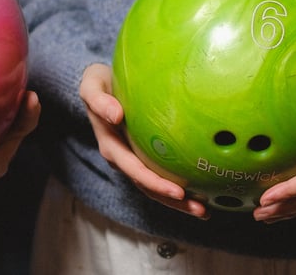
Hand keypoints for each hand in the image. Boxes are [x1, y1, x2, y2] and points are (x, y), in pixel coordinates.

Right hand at [80, 64, 208, 218]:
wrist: (100, 86)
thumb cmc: (98, 83)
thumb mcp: (91, 85)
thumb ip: (98, 100)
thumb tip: (116, 115)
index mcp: (111, 146)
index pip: (134, 170)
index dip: (155, 183)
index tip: (178, 192)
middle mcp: (122, 158)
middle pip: (148, 186)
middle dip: (173, 201)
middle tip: (201, 210)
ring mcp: (133, 159)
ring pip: (156, 187)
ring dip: (179, 202)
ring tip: (205, 211)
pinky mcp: (143, 155)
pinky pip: (162, 174)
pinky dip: (180, 185)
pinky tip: (202, 190)